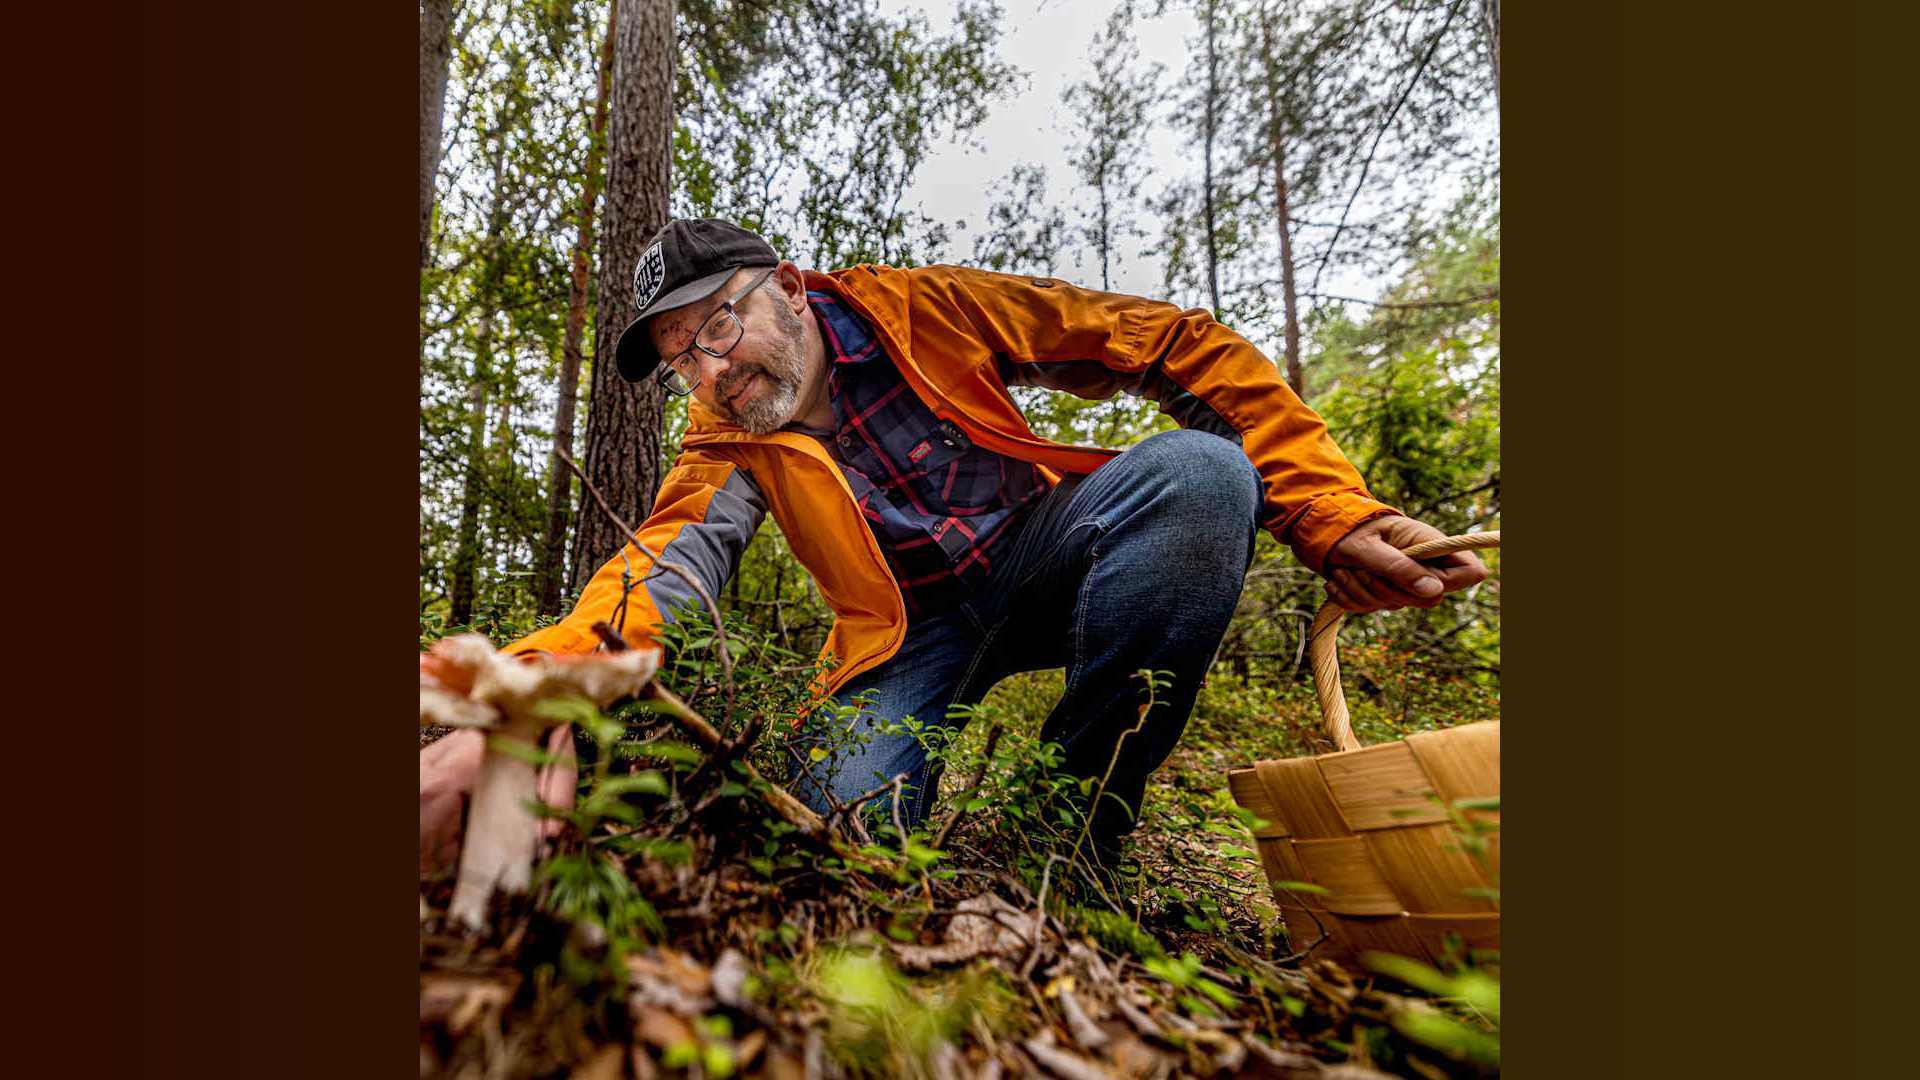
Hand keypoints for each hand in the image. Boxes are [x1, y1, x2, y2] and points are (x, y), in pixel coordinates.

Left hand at [1322, 515, 1487, 613]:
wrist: (1321, 531)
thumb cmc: (1347, 530)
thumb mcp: (1369, 547)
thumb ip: (1399, 568)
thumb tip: (1435, 591)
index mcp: (1429, 545)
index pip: (1469, 572)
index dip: (1451, 581)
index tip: (1417, 578)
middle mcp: (1421, 565)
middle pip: (1429, 599)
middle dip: (1388, 589)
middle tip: (1363, 569)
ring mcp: (1402, 581)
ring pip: (1394, 605)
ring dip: (1360, 591)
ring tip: (1343, 569)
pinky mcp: (1382, 592)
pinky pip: (1371, 608)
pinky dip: (1349, 597)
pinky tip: (1338, 578)